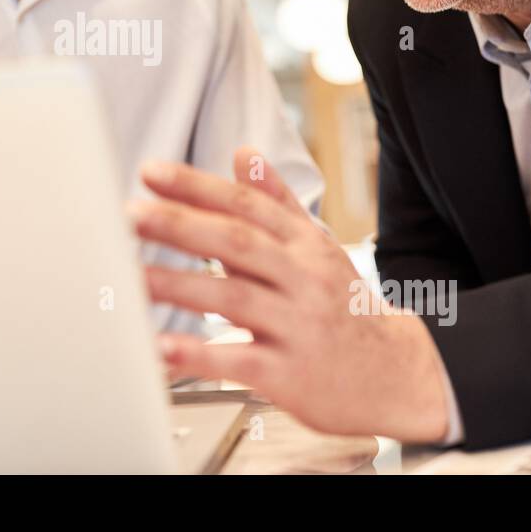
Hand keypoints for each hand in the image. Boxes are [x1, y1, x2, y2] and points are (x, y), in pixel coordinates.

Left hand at [129, 146, 449, 442]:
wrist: (400, 377)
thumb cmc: (345, 310)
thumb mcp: (318, 248)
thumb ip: (277, 202)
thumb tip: (243, 155)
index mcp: (303, 245)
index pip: (246, 206)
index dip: (197, 186)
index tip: (151, 172)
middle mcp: (303, 279)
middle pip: (237, 243)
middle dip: (179, 225)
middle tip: (129, 213)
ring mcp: (298, 326)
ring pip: (234, 298)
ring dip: (178, 286)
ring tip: (131, 278)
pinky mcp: (291, 375)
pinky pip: (240, 362)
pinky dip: (200, 355)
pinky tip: (162, 348)